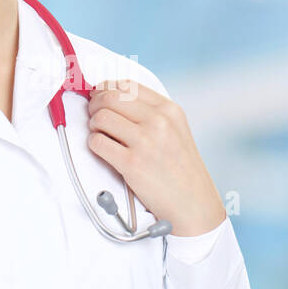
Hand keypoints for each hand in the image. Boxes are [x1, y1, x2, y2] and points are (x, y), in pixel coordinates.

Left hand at [85, 79, 225, 236]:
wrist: (193, 203)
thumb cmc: (180, 169)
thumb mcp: (176, 130)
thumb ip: (151, 112)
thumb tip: (112, 96)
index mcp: (169, 110)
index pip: (127, 85)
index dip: (106, 88)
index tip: (99, 97)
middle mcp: (159, 121)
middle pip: (110, 97)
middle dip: (95, 105)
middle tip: (94, 116)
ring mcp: (145, 141)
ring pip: (100, 117)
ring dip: (94, 125)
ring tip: (101, 135)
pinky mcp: (132, 163)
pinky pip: (97, 142)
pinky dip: (94, 144)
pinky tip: (104, 151)